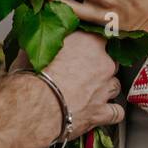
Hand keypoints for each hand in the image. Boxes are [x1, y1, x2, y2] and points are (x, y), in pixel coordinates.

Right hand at [0, 31, 120, 147]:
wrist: (35, 107)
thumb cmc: (31, 77)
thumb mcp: (31, 50)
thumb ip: (41, 44)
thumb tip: (35, 40)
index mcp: (87, 41)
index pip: (100, 35)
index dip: (91, 43)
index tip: (83, 47)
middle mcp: (102, 63)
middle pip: (110, 60)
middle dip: (99, 66)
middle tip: (82, 72)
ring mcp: (104, 88)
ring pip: (115, 85)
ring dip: (105, 88)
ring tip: (90, 93)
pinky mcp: (102, 112)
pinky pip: (116, 112)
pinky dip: (111, 112)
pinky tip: (103, 112)